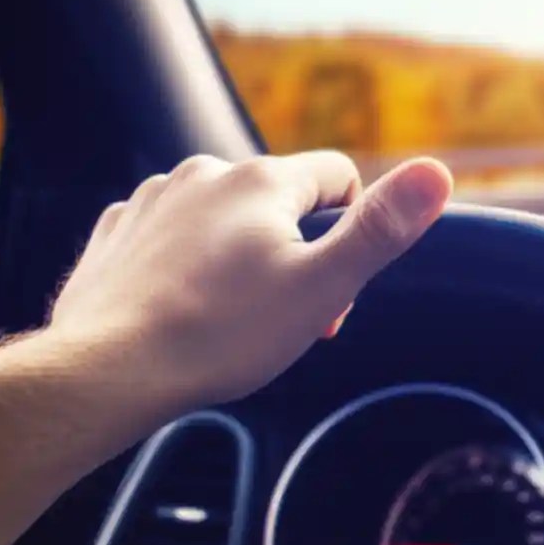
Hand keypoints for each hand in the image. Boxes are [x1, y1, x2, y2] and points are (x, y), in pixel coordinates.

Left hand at [49, 152, 451, 408]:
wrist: (106, 372)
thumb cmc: (221, 335)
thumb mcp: (321, 286)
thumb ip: (380, 228)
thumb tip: (437, 172)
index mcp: (262, 181)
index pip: (338, 176)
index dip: (351, 229)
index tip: (332, 286)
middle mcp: (205, 173)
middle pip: (281, 201)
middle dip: (295, 251)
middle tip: (287, 316)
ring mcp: (154, 199)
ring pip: (225, 217)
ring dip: (242, 256)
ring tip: (231, 317)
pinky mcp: (118, 231)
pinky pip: (173, 234)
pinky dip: (187, 264)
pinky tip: (183, 308)